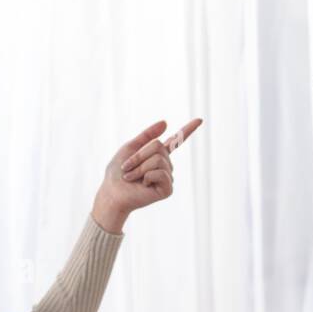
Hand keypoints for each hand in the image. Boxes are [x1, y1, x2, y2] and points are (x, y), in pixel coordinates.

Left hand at [92, 117, 202, 232]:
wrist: (112, 192)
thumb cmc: (118, 172)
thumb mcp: (130, 147)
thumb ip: (147, 135)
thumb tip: (166, 122)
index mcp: (157, 155)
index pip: (176, 141)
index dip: (187, 130)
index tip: (200, 120)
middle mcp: (165, 165)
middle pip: (159, 146)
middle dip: (139, 155)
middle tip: (127, 167)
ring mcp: (167, 177)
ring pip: (159, 159)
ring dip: (140, 167)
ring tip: (131, 177)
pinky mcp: (167, 189)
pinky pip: (161, 173)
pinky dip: (147, 176)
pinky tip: (143, 185)